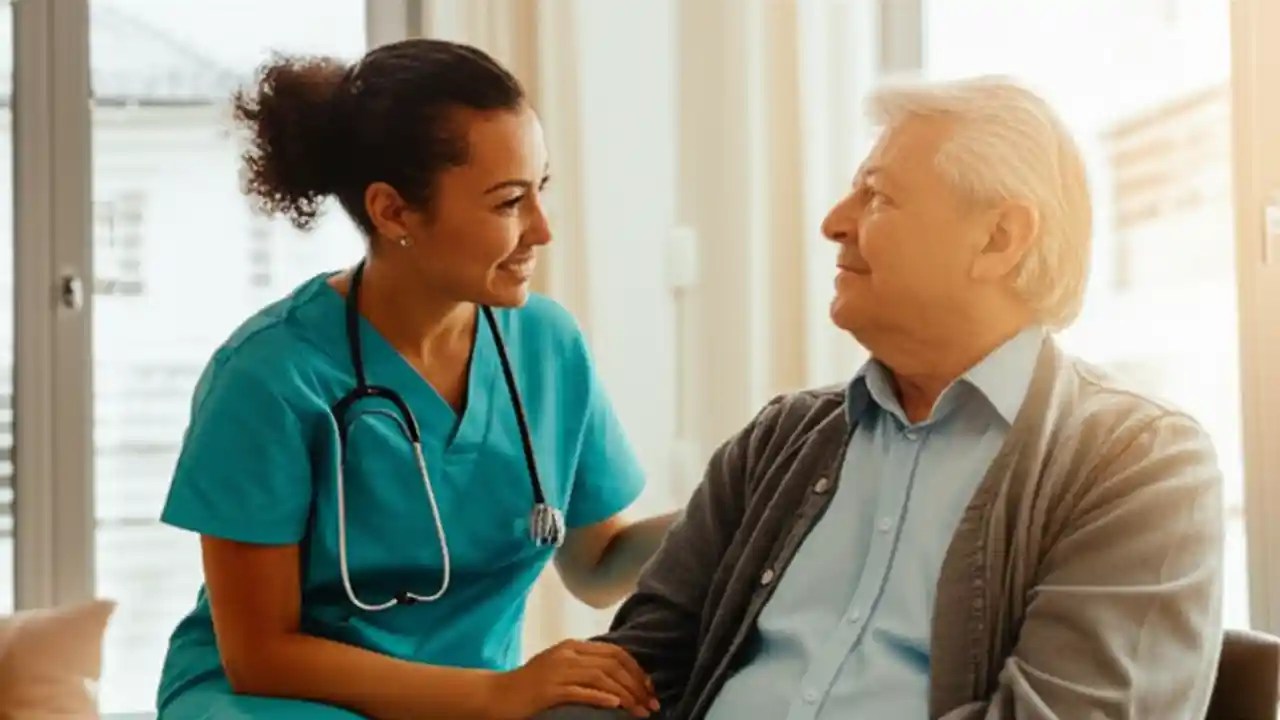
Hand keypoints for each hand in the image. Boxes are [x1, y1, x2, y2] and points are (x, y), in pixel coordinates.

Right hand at [492, 640, 659, 718]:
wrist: (497, 695)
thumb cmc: (530, 686)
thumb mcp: (560, 669)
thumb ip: (585, 668)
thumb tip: (618, 681)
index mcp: (572, 646)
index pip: (615, 652)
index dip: (637, 670)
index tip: (649, 688)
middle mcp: (567, 654)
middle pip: (613, 664)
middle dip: (637, 684)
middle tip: (651, 704)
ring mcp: (558, 671)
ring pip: (601, 677)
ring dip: (625, 695)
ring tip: (639, 710)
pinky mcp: (549, 690)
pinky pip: (581, 691)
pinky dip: (600, 697)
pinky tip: (615, 706)